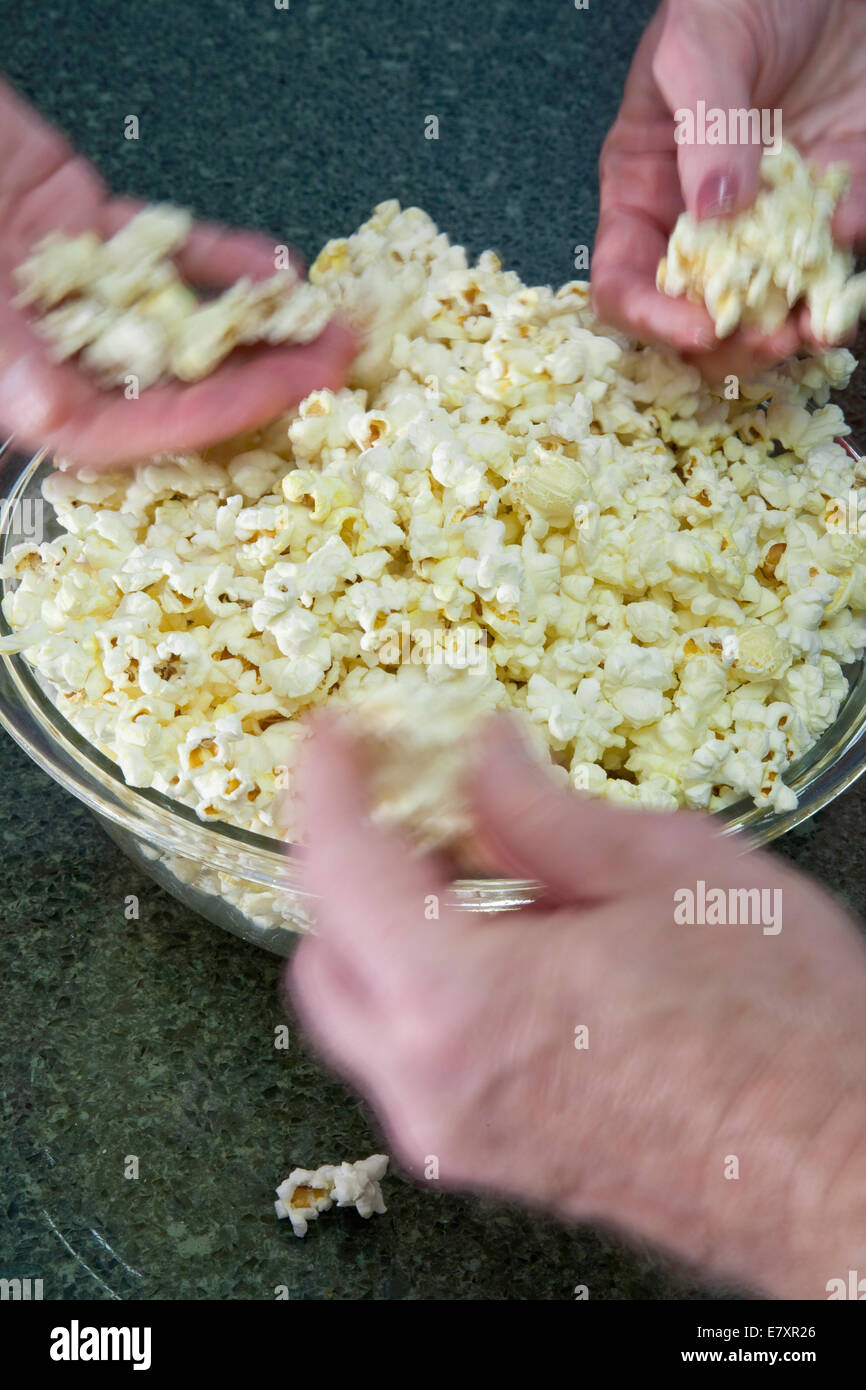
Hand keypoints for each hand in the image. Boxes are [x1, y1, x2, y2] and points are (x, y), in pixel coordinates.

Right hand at [0, 80, 355, 467]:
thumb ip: (0, 348)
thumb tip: (47, 411)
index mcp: (7, 375)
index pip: (106, 429)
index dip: (189, 423)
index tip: (269, 402)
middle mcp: (44, 341)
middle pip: (159, 385)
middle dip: (252, 383)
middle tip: (334, 372)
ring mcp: (72, 285)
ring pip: (175, 320)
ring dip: (253, 325)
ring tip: (327, 326)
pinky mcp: (86, 223)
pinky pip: (163, 248)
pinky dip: (218, 258)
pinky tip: (275, 269)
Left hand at [288, 712, 865, 1297]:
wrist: (841, 1168)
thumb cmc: (783, 1033)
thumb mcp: (668, 873)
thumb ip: (543, 811)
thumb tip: (486, 759)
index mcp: (460, 1001)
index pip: (338, 869)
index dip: (327, 783)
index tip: (333, 735)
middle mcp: (432, 1085)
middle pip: (325, 951)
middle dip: (353, 864)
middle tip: (414, 802)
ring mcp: (457, 1135)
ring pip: (363, 1012)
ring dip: (389, 928)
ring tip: (474, 866)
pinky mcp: (492, 1156)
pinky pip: (415, 1056)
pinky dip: (428, 986)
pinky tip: (507, 940)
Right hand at [591, 0, 865, 379]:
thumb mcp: (702, 42)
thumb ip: (704, 127)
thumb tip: (713, 210)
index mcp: (644, 188)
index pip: (624, 280)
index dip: (652, 316)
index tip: (699, 325)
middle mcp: (700, 219)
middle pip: (694, 315)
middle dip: (730, 341)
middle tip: (769, 338)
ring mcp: (765, 221)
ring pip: (764, 308)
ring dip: (788, 329)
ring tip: (813, 327)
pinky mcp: (824, 208)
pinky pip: (833, 257)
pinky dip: (841, 267)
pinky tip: (845, 234)